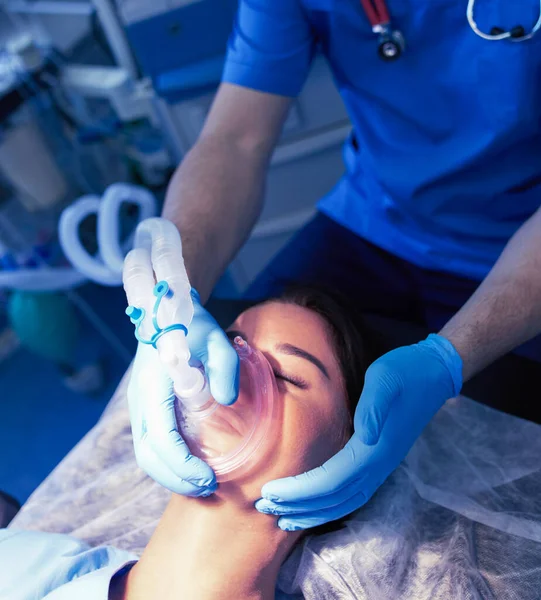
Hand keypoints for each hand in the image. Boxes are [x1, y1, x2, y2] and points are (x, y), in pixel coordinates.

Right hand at [127, 290, 238, 495]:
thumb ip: (224, 367)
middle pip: (147, 455)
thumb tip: (228, 401)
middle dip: (176, 479)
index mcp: (153, 386)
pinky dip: (167, 463)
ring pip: (145, 454)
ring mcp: (139, 405)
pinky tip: (190, 466)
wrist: (164, 312)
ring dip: (170, 475)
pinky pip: (150, 444)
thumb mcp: (214, 338)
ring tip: (202, 483)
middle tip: (209, 489)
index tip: (209, 478)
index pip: (161, 438)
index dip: (182, 465)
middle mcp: (140, 400)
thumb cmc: (190, 325)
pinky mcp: (145, 408)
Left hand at [255, 334, 461, 529]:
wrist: (434, 374)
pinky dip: (329, 505)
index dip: (300, 491)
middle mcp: (379, 464)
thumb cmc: (405, 372)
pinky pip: (352, 494)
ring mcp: (381, 466)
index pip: (331, 480)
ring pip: (344, 502)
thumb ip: (375, 405)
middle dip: (298, 506)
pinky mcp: (379, 460)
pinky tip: (312, 506)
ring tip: (281, 517)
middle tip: (263, 507)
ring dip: (311, 512)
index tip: (270, 491)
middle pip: (334, 498)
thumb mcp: (386, 378)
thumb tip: (365, 434)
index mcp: (375, 448)